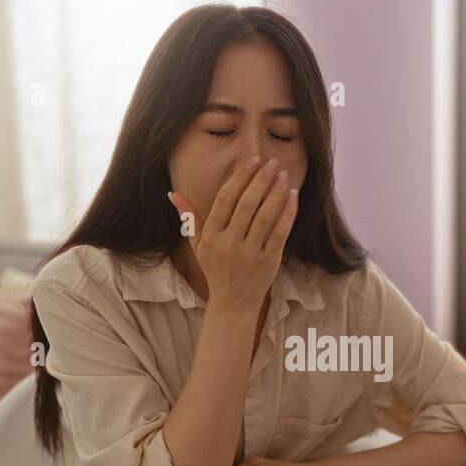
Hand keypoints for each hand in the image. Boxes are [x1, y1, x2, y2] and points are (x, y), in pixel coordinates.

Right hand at [167, 156, 298, 311]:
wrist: (233, 304)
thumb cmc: (216, 270)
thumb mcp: (198, 246)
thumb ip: (189, 218)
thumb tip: (173, 194)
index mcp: (212, 237)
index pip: (225, 199)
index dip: (240, 177)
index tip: (252, 161)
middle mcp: (229, 244)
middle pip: (247, 204)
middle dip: (260, 179)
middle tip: (271, 162)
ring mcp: (250, 254)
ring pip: (265, 216)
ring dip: (275, 192)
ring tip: (282, 174)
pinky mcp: (268, 262)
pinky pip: (280, 232)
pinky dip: (288, 212)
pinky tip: (293, 195)